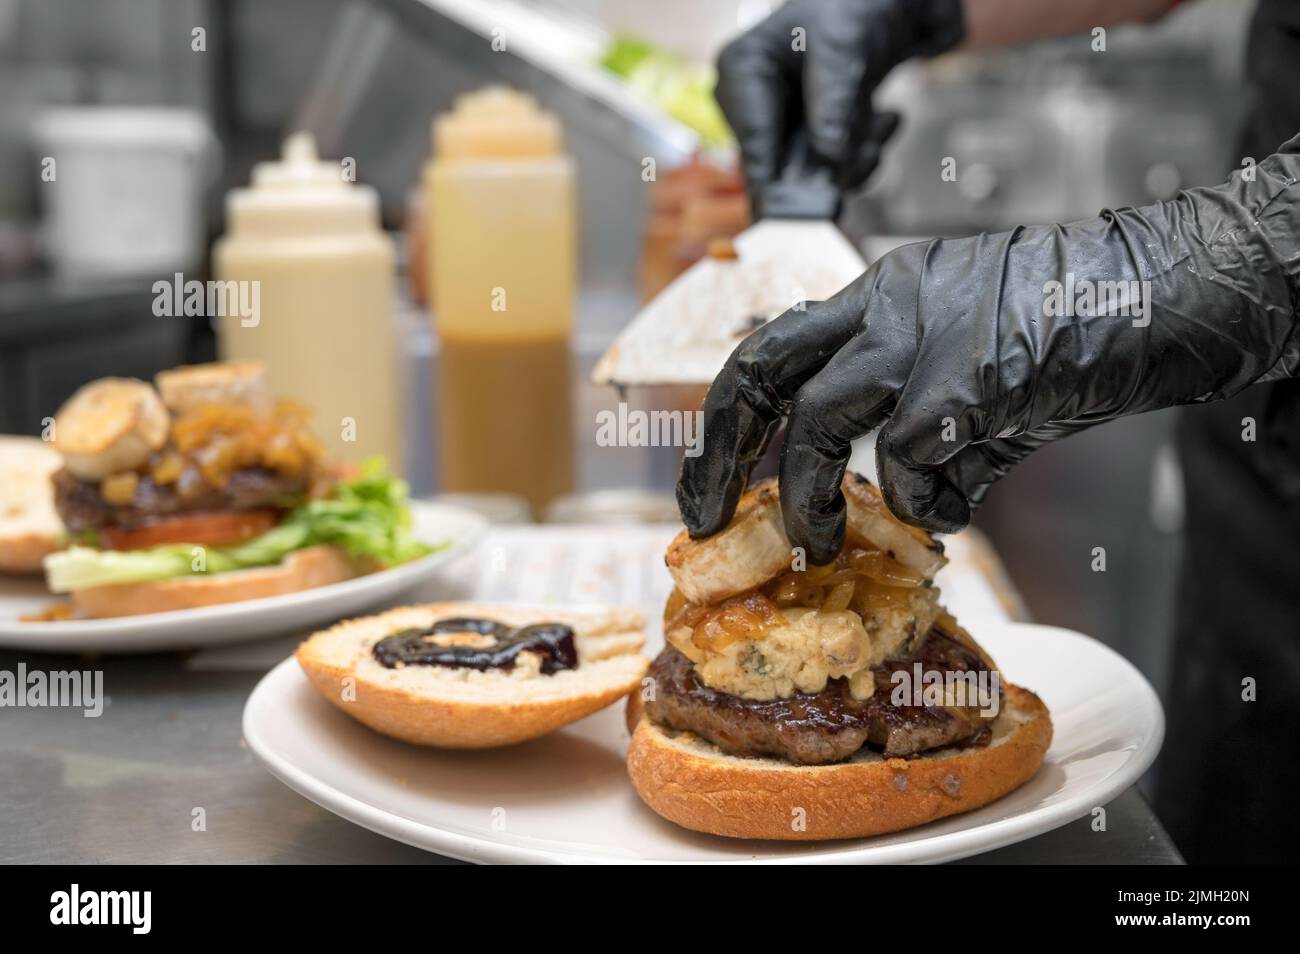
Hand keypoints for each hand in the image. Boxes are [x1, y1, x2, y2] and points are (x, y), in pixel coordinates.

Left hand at [678, 137, 1299, 562]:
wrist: (1154, 297)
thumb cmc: (1066, 334)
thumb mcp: (971, 371)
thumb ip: (922, 430)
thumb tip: (900, 507)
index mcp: (877, 295)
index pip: (771, 348)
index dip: (728, 417)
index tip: (706, 477)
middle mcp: (884, 304)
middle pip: (760, 368)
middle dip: (719, 449)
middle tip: (703, 518)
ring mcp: (922, 335)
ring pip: (819, 419)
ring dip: (811, 496)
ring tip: (818, 547)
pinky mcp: (967, 376)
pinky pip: (909, 458)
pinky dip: (920, 500)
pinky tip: (951, 512)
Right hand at [715, 0, 964, 211]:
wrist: (888, 3)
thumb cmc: (854, 5)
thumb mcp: (845, 45)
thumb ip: (835, 100)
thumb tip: (830, 155)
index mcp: (740, 74)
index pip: (753, 142)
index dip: (776, 184)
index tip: (799, 216)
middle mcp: (752, 106)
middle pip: (780, 169)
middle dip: (830, 167)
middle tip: (868, 150)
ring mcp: (780, 127)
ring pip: (811, 177)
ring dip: (855, 158)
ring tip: (883, 120)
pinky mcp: (807, 142)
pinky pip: (832, 171)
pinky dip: (863, 154)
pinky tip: (883, 120)